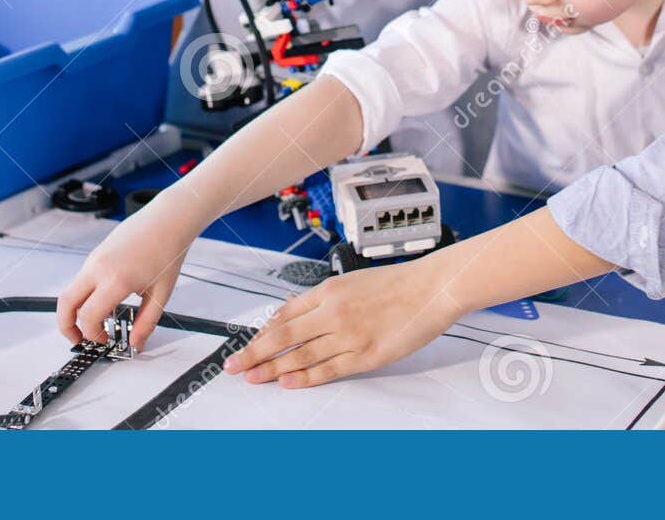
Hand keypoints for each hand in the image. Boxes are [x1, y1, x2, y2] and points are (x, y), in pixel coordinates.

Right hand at [56, 202, 198, 349]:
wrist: (168, 219)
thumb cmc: (167, 251)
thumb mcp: (160, 294)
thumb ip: (146, 323)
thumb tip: (136, 344)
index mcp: (115, 280)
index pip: (88, 316)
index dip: (93, 334)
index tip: (104, 340)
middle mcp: (98, 268)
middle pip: (65, 303)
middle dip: (66, 326)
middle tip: (79, 339)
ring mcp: (94, 259)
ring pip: (72, 291)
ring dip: (76, 310)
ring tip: (97, 323)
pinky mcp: (95, 254)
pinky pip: (82, 279)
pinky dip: (85, 296)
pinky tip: (106, 302)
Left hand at [222, 257, 459, 388]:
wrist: (431, 288)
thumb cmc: (396, 284)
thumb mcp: (352, 282)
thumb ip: (323, 299)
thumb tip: (294, 313)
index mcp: (329, 290)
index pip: (284, 314)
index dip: (261, 333)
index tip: (246, 345)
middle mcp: (334, 311)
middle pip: (284, 335)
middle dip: (255, 352)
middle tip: (234, 365)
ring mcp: (349, 335)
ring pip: (301, 355)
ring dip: (272, 368)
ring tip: (253, 377)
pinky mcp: (366, 355)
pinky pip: (328, 369)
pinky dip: (304, 377)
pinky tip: (287, 382)